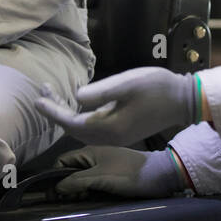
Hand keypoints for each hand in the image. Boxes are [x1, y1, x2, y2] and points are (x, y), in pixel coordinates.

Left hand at [34, 66, 198, 146]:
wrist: (183, 100)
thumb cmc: (156, 87)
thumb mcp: (127, 83)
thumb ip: (101, 91)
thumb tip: (76, 96)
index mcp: (109, 127)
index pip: (71, 122)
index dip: (52, 111)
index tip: (37, 98)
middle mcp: (110, 136)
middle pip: (73, 129)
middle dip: (55, 112)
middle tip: (43, 90)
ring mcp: (117, 136)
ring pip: (82, 130)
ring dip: (66, 114)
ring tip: (55, 94)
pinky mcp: (123, 130)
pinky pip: (93, 128)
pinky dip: (79, 116)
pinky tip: (78, 102)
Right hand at [51, 146, 185, 200]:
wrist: (158, 174)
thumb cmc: (128, 174)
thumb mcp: (100, 178)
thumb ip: (77, 181)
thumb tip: (57, 187)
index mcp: (89, 151)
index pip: (62, 161)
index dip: (56, 176)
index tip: (56, 193)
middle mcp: (94, 155)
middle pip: (71, 170)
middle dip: (67, 185)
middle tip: (70, 199)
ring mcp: (103, 163)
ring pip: (82, 177)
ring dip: (78, 189)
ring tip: (81, 199)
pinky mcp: (112, 173)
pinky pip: (93, 180)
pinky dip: (89, 189)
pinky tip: (91, 196)